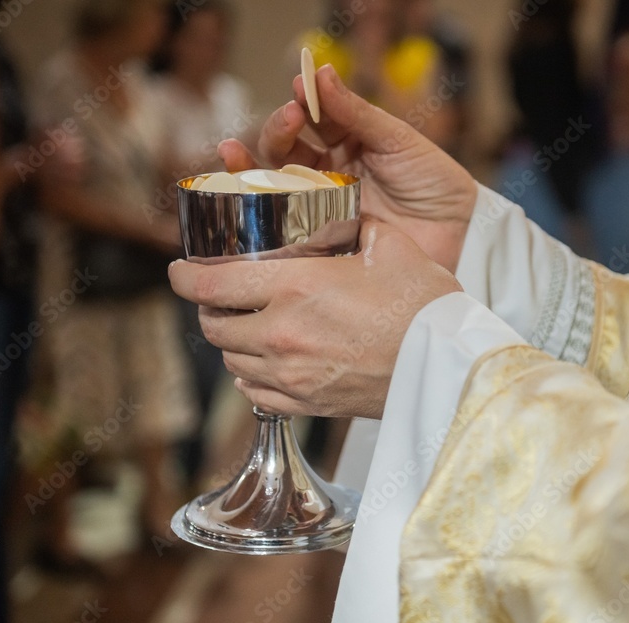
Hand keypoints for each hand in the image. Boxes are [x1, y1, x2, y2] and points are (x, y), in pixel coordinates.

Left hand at [168, 222, 461, 417]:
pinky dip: (252, 374)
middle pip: (213, 325)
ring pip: (231, 360)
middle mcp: (282, 333)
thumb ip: (349, 226)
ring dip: (232, 339)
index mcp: (296, 287)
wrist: (448, 364)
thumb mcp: (387, 246)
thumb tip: (335, 214)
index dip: (182, 276)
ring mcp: (291, 374)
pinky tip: (269, 359)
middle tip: (220, 294)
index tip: (180, 269)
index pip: (208, 285)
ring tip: (249, 324)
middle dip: (208, 307)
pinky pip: (255, 393)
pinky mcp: (306, 403)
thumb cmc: (424, 304)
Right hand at [218, 65, 476, 272]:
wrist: (458, 236)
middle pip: (287, 148)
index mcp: (348, 143)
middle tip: (291, 118)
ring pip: (274, 182)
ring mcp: (320, 206)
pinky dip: (252, 207)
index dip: (304, 102)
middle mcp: (328, 173)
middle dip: (280, 130)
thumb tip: (321, 73)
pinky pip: (280, 223)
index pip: (314, 118)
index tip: (301, 86)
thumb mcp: (399, 141)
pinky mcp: (317, 239)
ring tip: (233, 151)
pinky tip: (235, 190)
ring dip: (249, 164)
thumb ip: (358, 113)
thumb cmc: (435, 184)